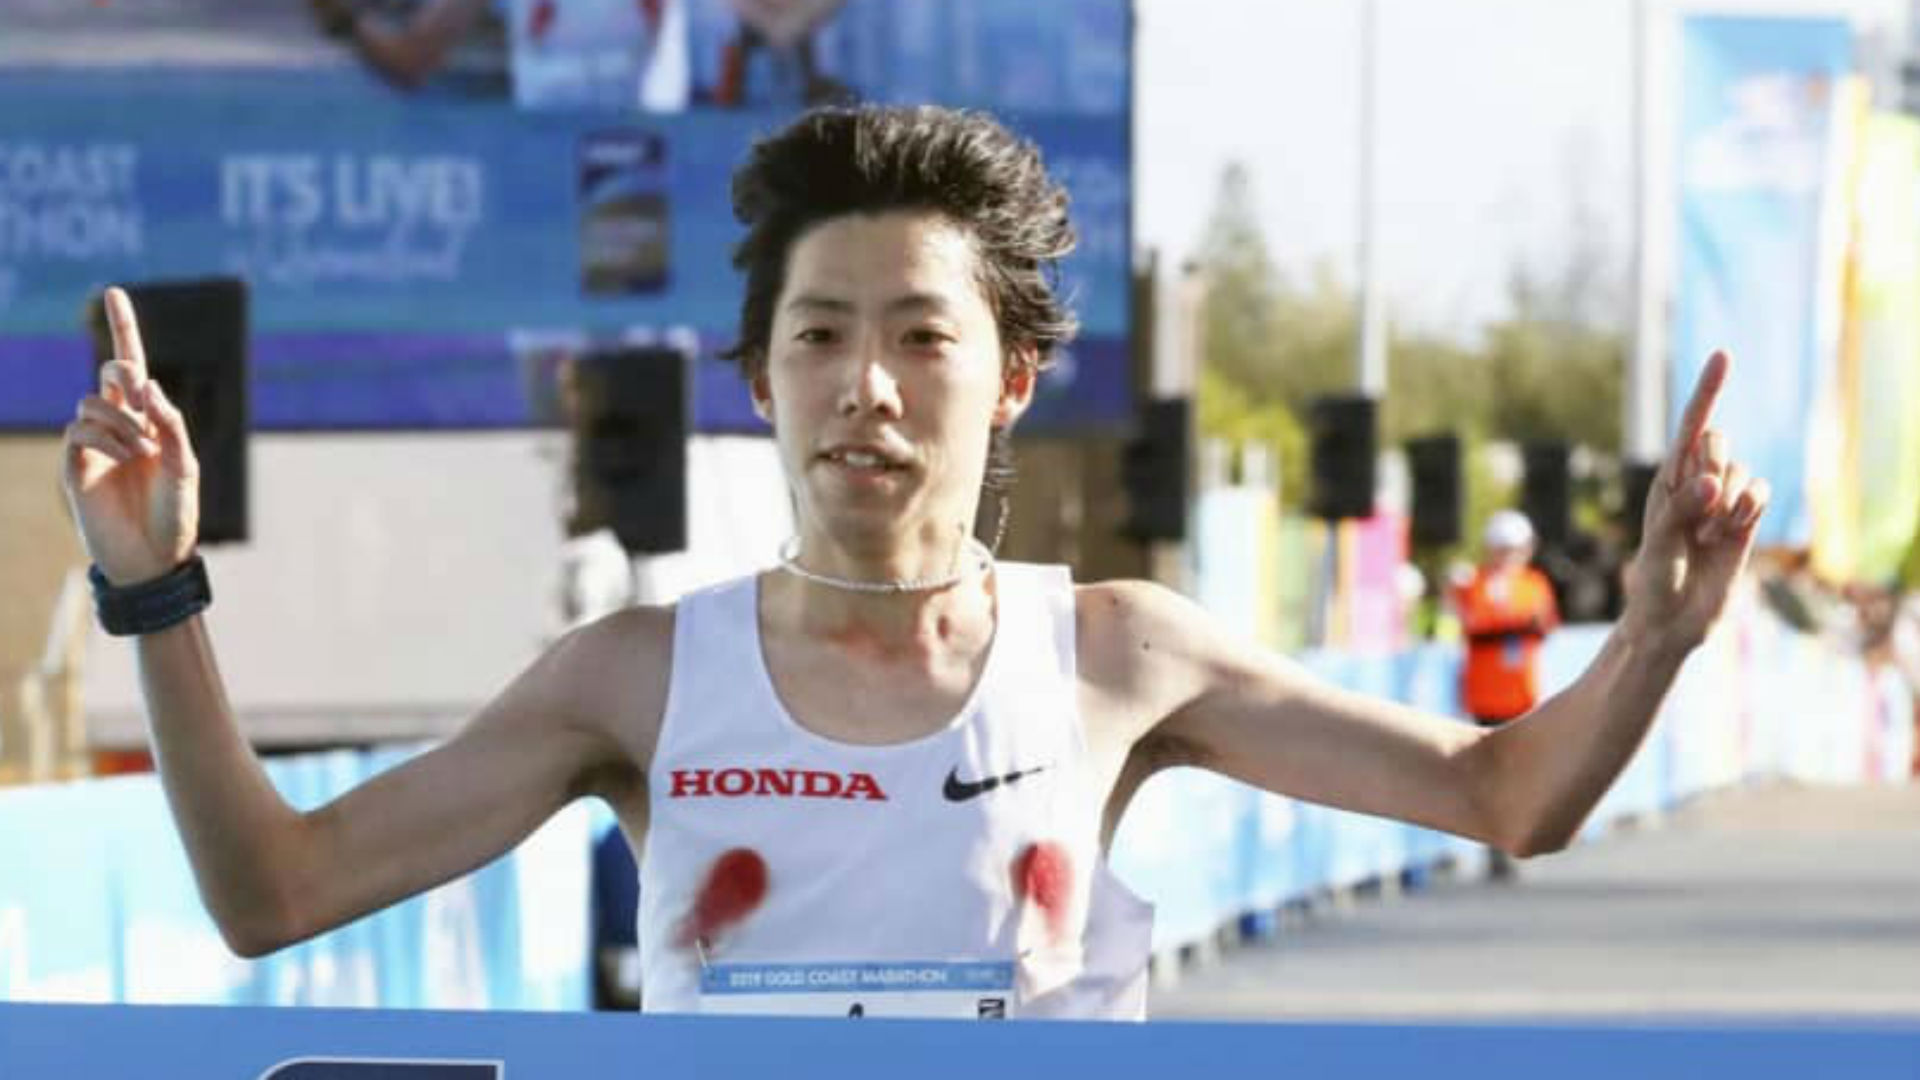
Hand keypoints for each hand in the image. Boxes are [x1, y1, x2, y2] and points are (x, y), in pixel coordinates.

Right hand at [61, 287, 201, 585]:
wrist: (153, 559)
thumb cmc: (175, 514)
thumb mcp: (184, 466)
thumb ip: (170, 425)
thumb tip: (150, 386)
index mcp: (148, 420)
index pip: (132, 366)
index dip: (122, 328)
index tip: (115, 291)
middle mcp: (119, 424)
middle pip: (111, 371)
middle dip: (123, 371)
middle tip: (143, 398)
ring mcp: (94, 443)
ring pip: (93, 401)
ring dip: (122, 419)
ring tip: (144, 451)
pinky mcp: (74, 465)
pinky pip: (80, 432)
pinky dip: (107, 439)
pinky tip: (128, 459)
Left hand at [1623, 351, 1768, 651]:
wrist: (1674, 619)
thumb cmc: (1654, 580)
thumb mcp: (1660, 545)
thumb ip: (1682, 510)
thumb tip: (1714, 483)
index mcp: (1666, 479)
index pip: (1691, 426)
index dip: (1707, 390)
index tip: (1723, 355)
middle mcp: (1695, 483)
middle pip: (1718, 441)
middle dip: (1713, 466)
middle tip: (1700, 506)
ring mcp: (1723, 500)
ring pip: (1743, 470)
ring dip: (1730, 502)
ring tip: (1709, 535)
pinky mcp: (1747, 519)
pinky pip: (1761, 491)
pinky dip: (1750, 508)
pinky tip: (1733, 531)